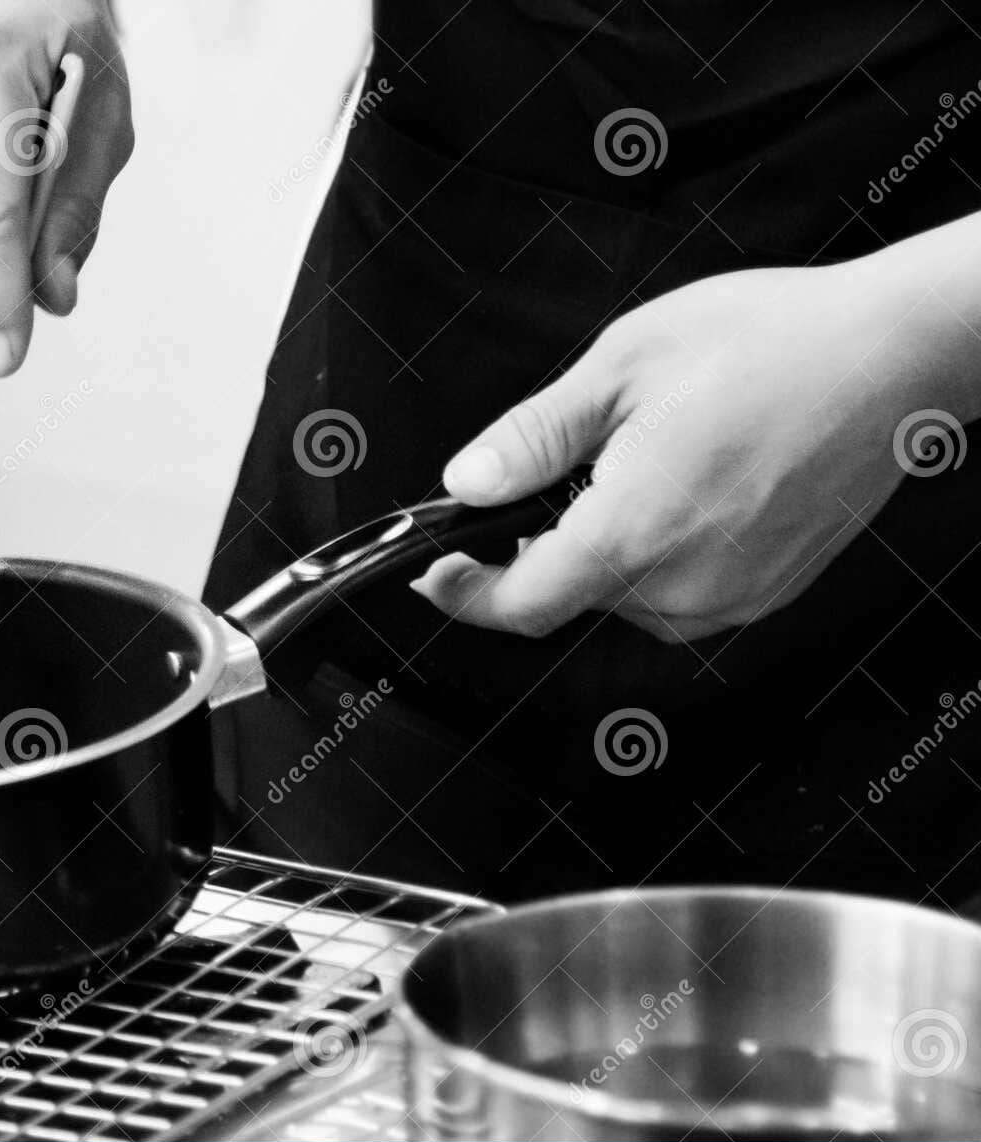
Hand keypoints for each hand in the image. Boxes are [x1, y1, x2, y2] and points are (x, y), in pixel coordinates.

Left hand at [410, 252, 973, 642]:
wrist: (895, 354)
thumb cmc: (770, 345)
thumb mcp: (621, 369)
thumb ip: (533, 439)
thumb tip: (465, 482)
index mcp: (633, 534)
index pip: (519, 606)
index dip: (465, 596)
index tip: (436, 574)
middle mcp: (682, 587)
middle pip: (568, 599)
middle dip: (538, 550)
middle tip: (552, 477)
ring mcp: (732, 599)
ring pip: (622, 599)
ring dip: (600, 551)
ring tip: (634, 466)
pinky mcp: (766, 593)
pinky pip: (678, 595)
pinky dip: (654, 555)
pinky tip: (680, 487)